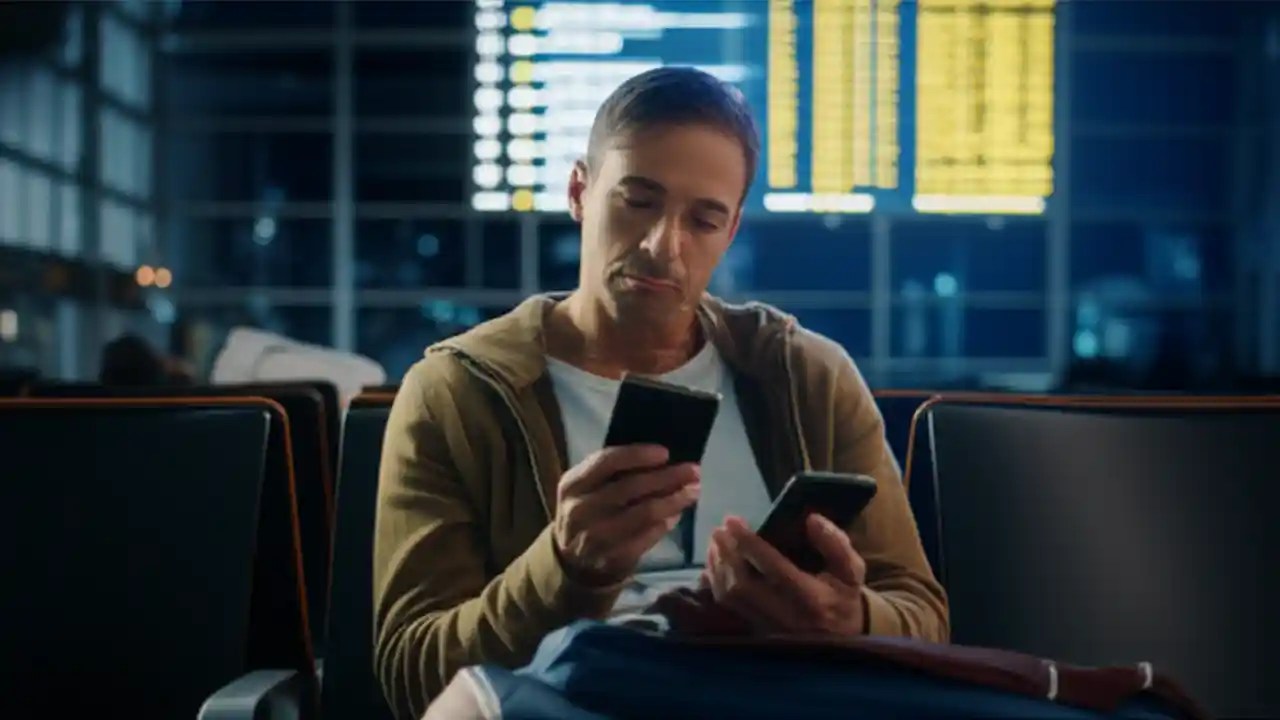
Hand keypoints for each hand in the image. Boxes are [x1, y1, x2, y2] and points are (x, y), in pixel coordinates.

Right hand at [553, 444, 699, 585]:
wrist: (572, 560)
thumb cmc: (587, 510)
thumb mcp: (586, 487)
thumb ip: (614, 472)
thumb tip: (662, 459)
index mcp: (573, 484)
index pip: (607, 462)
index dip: (638, 455)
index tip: (666, 452)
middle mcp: (581, 510)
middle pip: (631, 487)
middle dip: (667, 477)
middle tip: (694, 471)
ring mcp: (596, 537)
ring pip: (644, 514)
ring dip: (674, 500)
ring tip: (693, 491)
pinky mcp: (612, 558)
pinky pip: (647, 537)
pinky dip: (665, 524)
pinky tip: (676, 514)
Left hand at [706, 514, 865, 635]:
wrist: (844, 636)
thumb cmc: (844, 595)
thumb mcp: (851, 569)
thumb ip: (835, 543)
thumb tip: (811, 520)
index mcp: (810, 597)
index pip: (772, 567)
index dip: (748, 542)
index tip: (732, 520)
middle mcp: (785, 614)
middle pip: (742, 584)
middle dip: (726, 554)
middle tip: (718, 530)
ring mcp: (768, 626)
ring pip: (730, 597)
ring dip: (717, 567)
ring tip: (714, 543)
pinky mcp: (757, 631)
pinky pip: (728, 608)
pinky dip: (715, 584)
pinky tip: (713, 566)